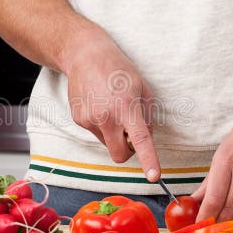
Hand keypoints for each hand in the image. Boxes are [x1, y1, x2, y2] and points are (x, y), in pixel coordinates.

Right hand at [65, 34, 160, 180]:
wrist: (85, 56)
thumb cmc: (118, 70)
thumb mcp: (143, 89)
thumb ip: (147, 117)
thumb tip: (144, 141)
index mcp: (127, 107)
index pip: (140, 139)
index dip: (149, 160)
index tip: (154, 176)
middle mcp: (106, 116)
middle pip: (119, 155)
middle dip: (127, 150)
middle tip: (129, 132)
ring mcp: (89, 119)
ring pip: (107, 144)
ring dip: (113, 134)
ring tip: (111, 108)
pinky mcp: (78, 119)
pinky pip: (95, 133)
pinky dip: (101, 125)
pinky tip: (99, 105)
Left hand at [191, 93, 232, 224]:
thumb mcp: (225, 150)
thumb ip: (211, 178)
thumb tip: (196, 199)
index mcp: (226, 160)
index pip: (212, 199)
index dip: (205, 218)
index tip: (201, 228)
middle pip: (230, 209)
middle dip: (220, 223)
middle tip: (215, 230)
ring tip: (231, 223)